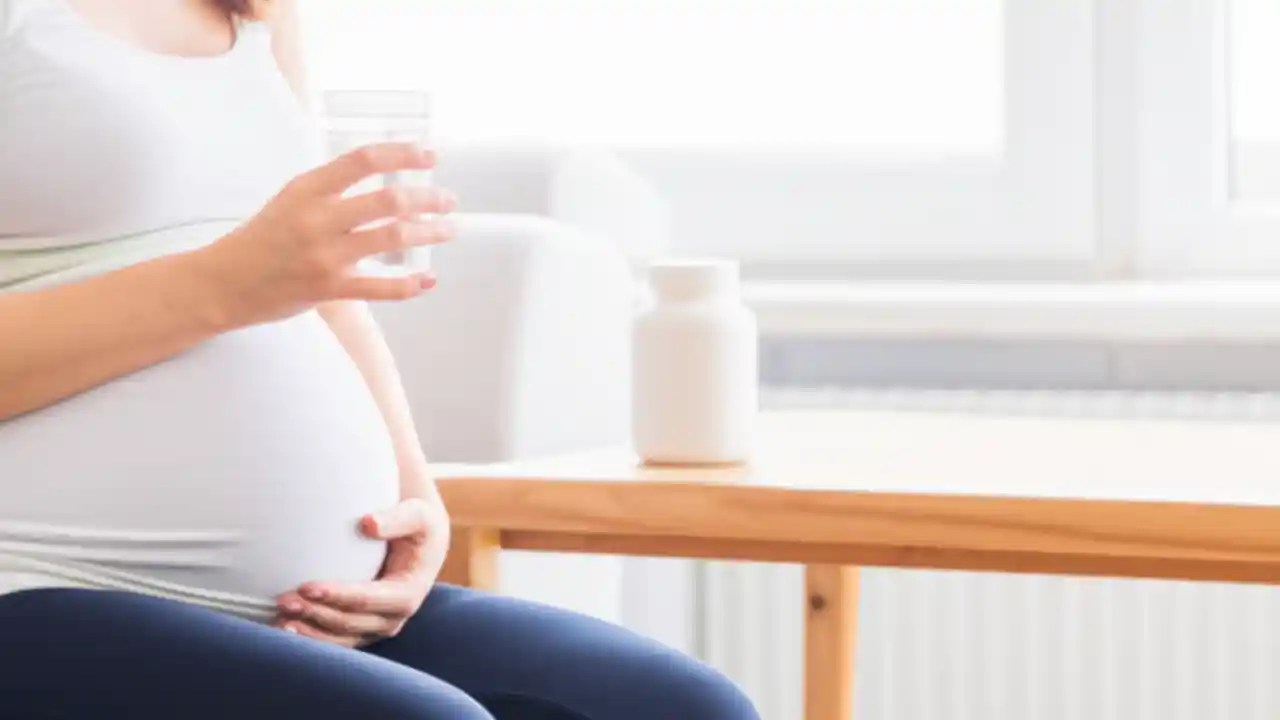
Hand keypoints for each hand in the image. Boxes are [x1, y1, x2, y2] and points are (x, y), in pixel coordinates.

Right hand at [194, 142, 458, 329]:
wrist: (223, 282)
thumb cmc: (263, 237)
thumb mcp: (292, 198)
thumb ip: (332, 186)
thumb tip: (381, 170)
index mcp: (309, 189)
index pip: (364, 160)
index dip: (403, 154)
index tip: (430, 155)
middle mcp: (318, 219)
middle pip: (388, 199)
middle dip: (428, 197)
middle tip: (449, 199)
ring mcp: (325, 255)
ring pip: (391, 238)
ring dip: (429, 232)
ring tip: (449, 229)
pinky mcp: (328, 288)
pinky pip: (379, 288)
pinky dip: (409, 285)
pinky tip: (429, 280)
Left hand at [274, 495, 449, 646]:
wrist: (422, 543)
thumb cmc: (418, 525)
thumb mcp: (417, 516)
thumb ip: (396, 519)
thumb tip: (368, 523)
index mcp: (408, 594)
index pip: (367, 599)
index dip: (336, 595)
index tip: (305, 585)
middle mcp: (394, 618)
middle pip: (349, 622)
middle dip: (315, 614)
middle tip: (283, 600)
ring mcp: (377, 628)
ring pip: (340, 639)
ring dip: (309, 631)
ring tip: (279, 619)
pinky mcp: (363, 630)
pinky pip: (335, 641)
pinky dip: (311, 637)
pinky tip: (286, 628)